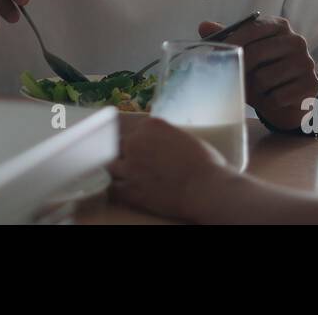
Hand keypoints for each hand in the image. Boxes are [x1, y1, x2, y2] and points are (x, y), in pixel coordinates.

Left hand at [108, 117, 234, 220]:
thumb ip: (164, 137)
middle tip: (136, 163)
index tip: (142, 149)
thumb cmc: (205, 163)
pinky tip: (125, 190)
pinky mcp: (129, 190)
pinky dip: (118, 189)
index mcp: (150, 126)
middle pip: (118, 145)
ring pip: (110, 165)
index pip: (132, 130)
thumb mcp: (183, 137)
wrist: (206, 189)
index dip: (137, 141)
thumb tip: (158, 144)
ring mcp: (129, 166)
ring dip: (118, 170)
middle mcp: (135, 142)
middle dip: (125, 153)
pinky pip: (113, 188)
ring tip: (128, 176)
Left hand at [199, 17, 317, 131]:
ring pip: (264, 78)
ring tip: (260, 89)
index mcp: (279, 26)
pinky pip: (277, 97)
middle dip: (242, 70)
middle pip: (255, 54)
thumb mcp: (246, 53)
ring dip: (256, 89)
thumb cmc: (263, 70)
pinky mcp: (310, 85)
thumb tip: (204, 26)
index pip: (252, 28)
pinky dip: (269, 102)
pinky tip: (273, 98)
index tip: (217, 53)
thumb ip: (228, 38)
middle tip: (237, 78)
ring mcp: (306, 62)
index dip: (232, 42)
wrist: (291, 97)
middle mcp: (296, 40)